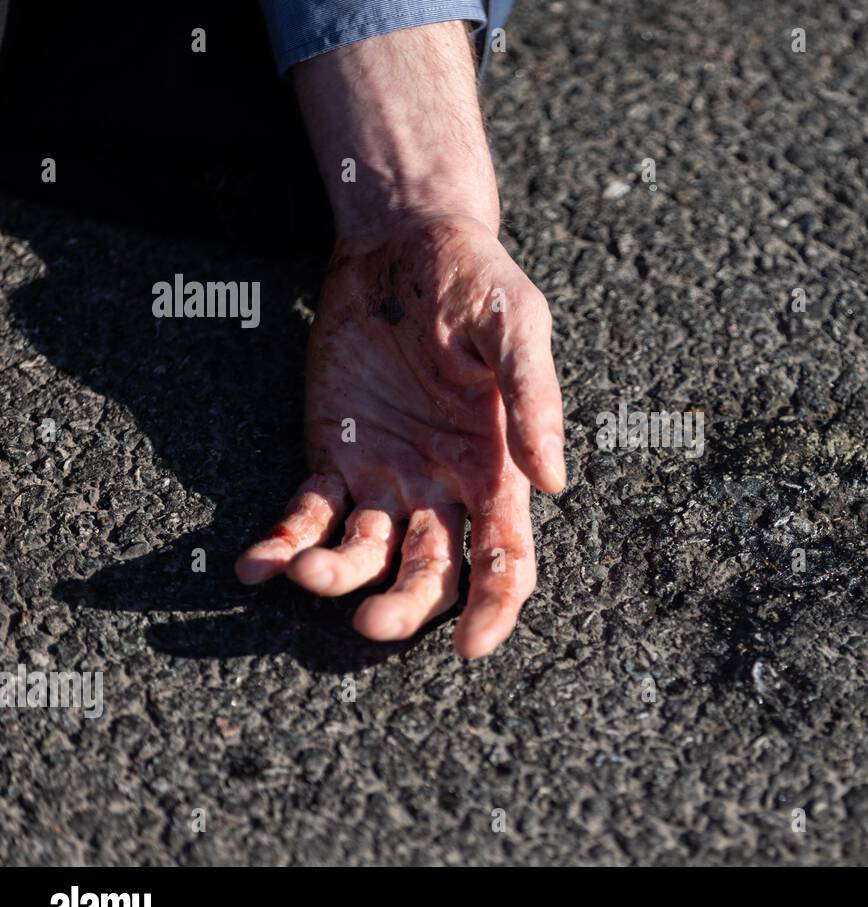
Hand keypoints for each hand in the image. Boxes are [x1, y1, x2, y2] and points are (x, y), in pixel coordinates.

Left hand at [236, 214, 564, 657]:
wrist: (405, 238)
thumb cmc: (474, 278)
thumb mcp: (516, 324)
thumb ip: (535, 399)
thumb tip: (553, 483)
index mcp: (497, 465)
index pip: (507, 556)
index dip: (496, 607)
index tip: (470, 646)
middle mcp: (443, 484)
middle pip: (432, 571)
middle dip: (405, 606)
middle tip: (370, 620)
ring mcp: (386, 473)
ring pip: (366, 554)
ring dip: (337, 576)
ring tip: (303, 572)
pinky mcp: (333, 452)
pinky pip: (307, 512)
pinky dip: (282, 542)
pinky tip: (256, 563)